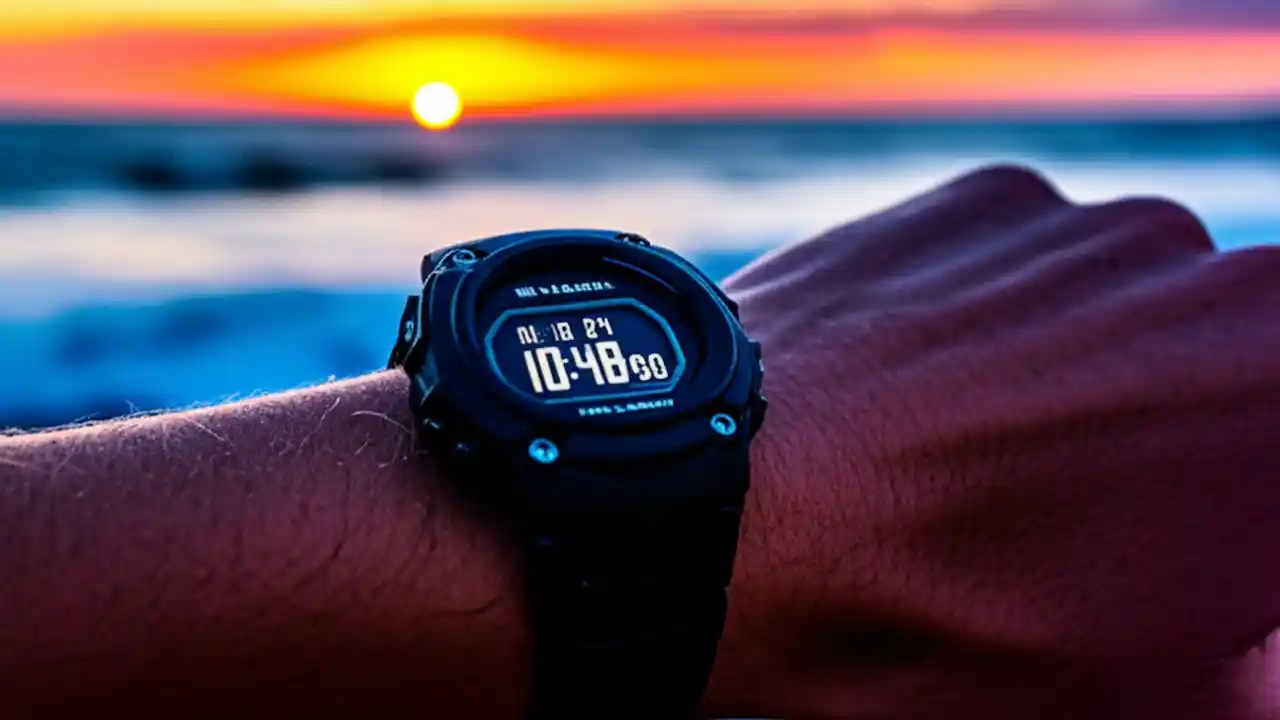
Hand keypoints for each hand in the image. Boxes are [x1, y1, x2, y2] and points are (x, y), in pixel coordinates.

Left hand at [709, 166, 1279, 718]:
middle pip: (1218, 369)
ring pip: (1127, 310)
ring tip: (968, 452)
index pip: (1267, 449)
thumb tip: (1251, 630)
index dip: (1218, 505)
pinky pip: (1031, 265)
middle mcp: (1203, 276)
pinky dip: (995, 320)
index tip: (1162, 534)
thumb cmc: (921, 617)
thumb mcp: (1133, 685)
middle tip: (1056, 510)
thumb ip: (1241, 652)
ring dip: (1079, 376)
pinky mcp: (989, 194)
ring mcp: (1090, 222)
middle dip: (1168, 440)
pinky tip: (916, 387)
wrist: (712, 499)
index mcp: (1266, 392)